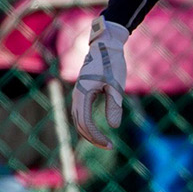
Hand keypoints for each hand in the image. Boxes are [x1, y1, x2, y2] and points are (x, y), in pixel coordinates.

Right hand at [71, 17, 128, 148]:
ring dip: (89, 132)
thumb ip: (114, 105)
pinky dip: (87, 124)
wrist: (106, 45)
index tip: (110, 144)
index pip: (84, 122)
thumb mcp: (116, 85)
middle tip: (109, 146)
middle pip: (78, 123)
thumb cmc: (112, 63)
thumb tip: (114, 126)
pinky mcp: (82, 92)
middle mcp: (76, 94)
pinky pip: (80, 113)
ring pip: (77, 119)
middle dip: (92, 137)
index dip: (96, 136)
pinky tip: (98, 130)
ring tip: (104, 142)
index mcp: (83, 93)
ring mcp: (77, 93)